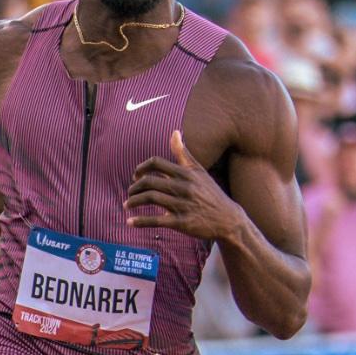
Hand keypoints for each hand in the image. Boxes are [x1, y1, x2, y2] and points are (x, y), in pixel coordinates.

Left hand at [126, 131, 243, 240]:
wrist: (228, 219)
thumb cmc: (209, 193)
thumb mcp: (199, 171)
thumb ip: (183, 154)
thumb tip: (174, 132)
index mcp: (186, 173)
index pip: (156, 163)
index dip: (141, 168)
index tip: (135, 176)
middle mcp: (184, 187)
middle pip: (149, 181)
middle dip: (134, 187)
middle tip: (129, 193)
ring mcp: (183, 204)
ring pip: (150, 198)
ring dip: (133, 202)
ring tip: (127, 205)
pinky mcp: (182, 222)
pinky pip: (156, 220)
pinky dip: (140, 221)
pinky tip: (129, 222)